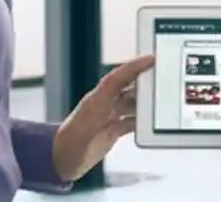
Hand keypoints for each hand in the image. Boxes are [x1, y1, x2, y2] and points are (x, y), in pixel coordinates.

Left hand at [51, 55, 153, 181]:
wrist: (59, 161)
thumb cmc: (68, 143)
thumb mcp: (88, 127)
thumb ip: (105, 113)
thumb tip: (125, 107)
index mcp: (96, 99)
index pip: (118, 77)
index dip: (134, 67)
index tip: (150, 59)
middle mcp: (103, 105)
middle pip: (127, 87)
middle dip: (144, 81)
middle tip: (161, 75)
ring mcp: (107, 118)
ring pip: (130, 103)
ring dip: (144, 102)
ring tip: (160, 100)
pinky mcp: (110, 131)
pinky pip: (129, 120)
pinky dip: (140, 120)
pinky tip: (149, 122)